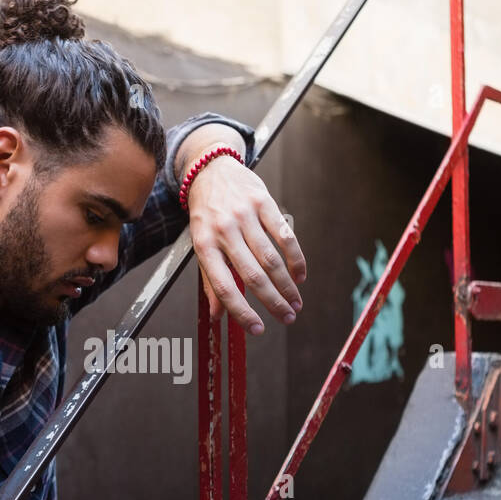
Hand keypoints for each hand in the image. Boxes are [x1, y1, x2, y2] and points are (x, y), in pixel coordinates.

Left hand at [185, 154, 306, 334]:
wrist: (210, 170)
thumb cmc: (206, 215)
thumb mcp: (200, 245)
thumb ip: (210, 280)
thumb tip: (217, 316)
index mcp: (204, 246)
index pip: (223, 286)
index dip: (241, 311)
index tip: (258, 329)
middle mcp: (223, 231)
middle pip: (253, 275)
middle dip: (273, 302)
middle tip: (288, 318)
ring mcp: (244, 215)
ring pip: (271, 259)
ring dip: (287, 285)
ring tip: (296, 302)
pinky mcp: (263, 202)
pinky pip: (284, 235)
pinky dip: (296, 258)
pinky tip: (300, 275)